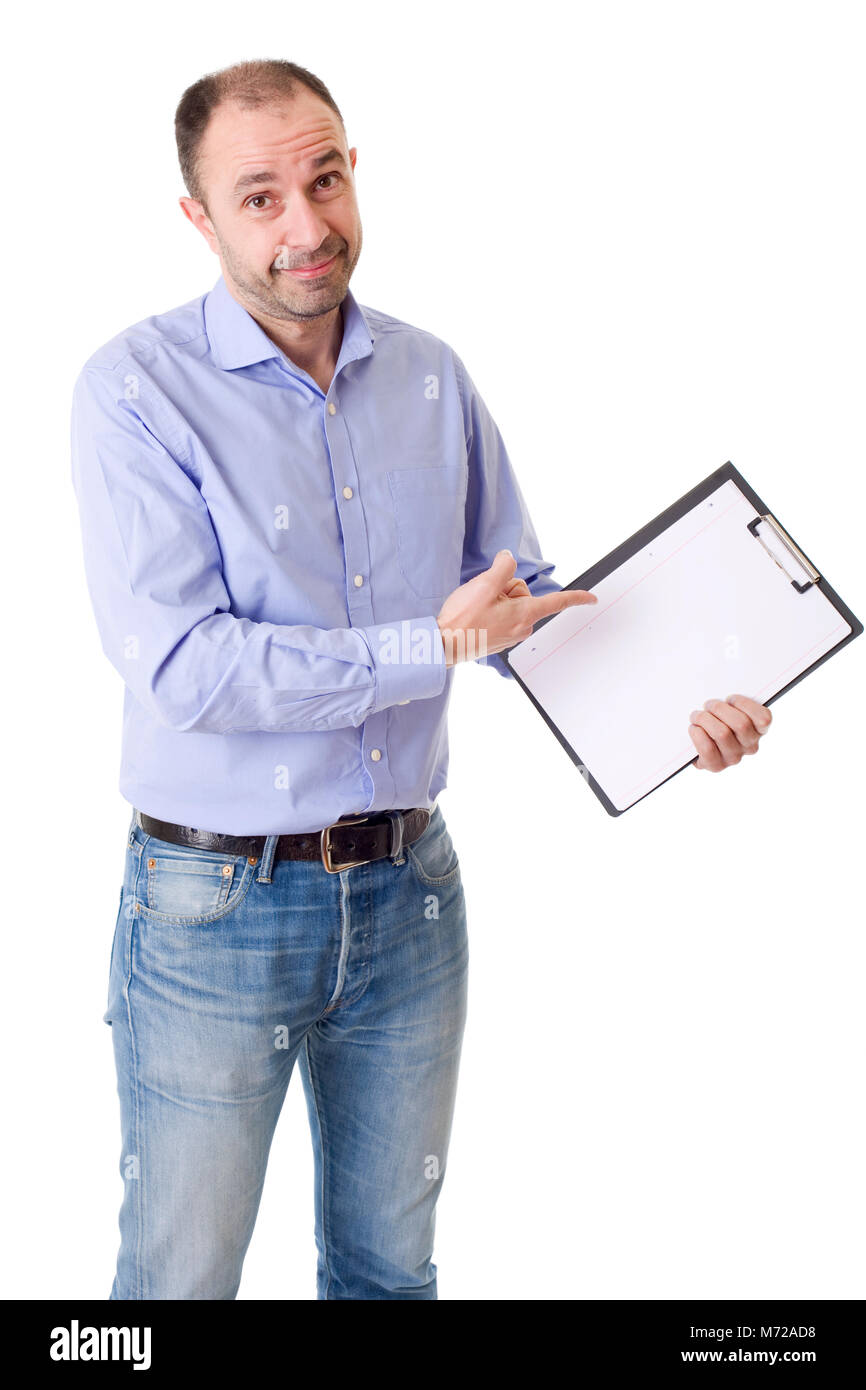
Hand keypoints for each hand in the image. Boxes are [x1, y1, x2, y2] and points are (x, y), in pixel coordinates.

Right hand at [436, 550, 596, 666]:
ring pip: (511, 604)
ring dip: (495, 599)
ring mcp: (511, 635)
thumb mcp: (485, 584)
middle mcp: (522, 628)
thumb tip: (508, 558)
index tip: (593, 599)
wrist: (443, 644)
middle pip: (523, 595)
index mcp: (524, 615)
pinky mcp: (500, 639)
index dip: (577, 598)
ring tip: (477, 608)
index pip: (558, 603)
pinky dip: (490, 610)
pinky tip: (476, 615)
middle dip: (505, 589)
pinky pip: (502, 615)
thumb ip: (503, 566)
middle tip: (485, 597)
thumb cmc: (463, 619)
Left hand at [688, 694, 772, 771]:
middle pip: (741, 724)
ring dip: (705, 719)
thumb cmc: (716, 719)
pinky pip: (708, 748)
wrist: (699, 742)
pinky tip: (694, 729)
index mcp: (759, 730)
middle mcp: (750, 746)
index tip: (730, 698)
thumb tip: (724, 683)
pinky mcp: (716, 766)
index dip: (744, 704)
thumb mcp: (729, 706)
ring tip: (697, 716)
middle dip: (719, 709)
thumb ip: (732, 700)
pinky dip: (697, 734)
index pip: (764, 719)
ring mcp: (734, 757)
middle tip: (708, 705)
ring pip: (722, 733)